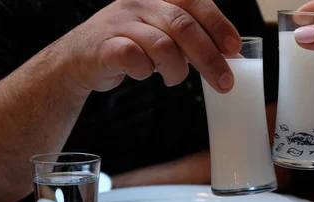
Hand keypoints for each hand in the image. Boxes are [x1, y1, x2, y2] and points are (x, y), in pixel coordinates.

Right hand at [56, 0, 241, 93]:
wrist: (79, 58)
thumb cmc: (130, 46)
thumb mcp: (164, 36)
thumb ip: (193, 42)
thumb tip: (233, 56)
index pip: (195, 2)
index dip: (218, 24)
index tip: (234, 48)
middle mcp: (140, 4)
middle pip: (183, 26)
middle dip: (209, 57)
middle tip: (224, 82)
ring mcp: (121, 22)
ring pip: (162, 45)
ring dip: (176, 70)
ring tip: (174, 79)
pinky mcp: (104, 45)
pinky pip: (134, 58)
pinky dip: (146, 72)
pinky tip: (144, 74)